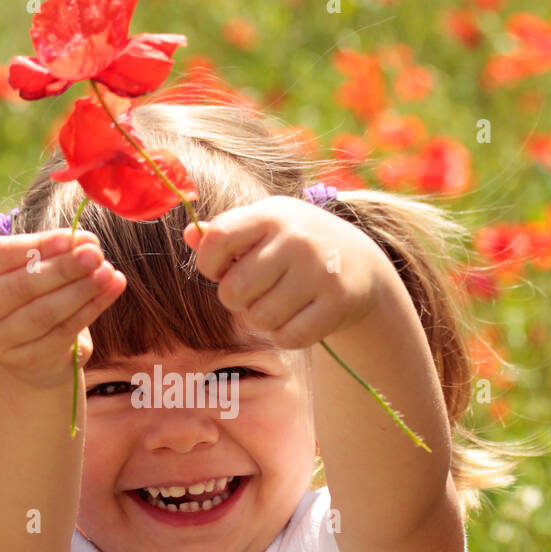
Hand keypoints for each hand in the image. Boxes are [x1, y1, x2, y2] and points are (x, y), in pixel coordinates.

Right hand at [0, 228, 126, 389]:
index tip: (72, 237)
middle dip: (63, 268)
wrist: (26, 348)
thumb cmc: (28, 294)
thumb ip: (50, 251)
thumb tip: (85, 240)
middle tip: (95, 254)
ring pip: (44, 313)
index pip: (0, 255)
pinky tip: (111, 290)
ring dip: (81, 290)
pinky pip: (64, 333)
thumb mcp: (27, 267)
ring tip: (108, 272)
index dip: (38, 245)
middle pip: (22, 286)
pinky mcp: (27, 361)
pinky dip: (91, 309)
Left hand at [181, 197, 384, 349]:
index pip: (218, 239)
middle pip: (234, 290)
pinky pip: (289, 337)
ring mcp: (320, 271)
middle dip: (235, 300)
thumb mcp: (265, 226)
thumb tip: (190, 234)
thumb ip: (226, 232)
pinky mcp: (338, 303)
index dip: (208, 263)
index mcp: (271, 214)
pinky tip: (296, 319)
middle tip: (253, 293)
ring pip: (260, 319)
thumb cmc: (295, 244)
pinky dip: (285, 336)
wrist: (360, 262)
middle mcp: (296, 239)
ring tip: (277, 304)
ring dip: (261, 320)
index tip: (221, 270)